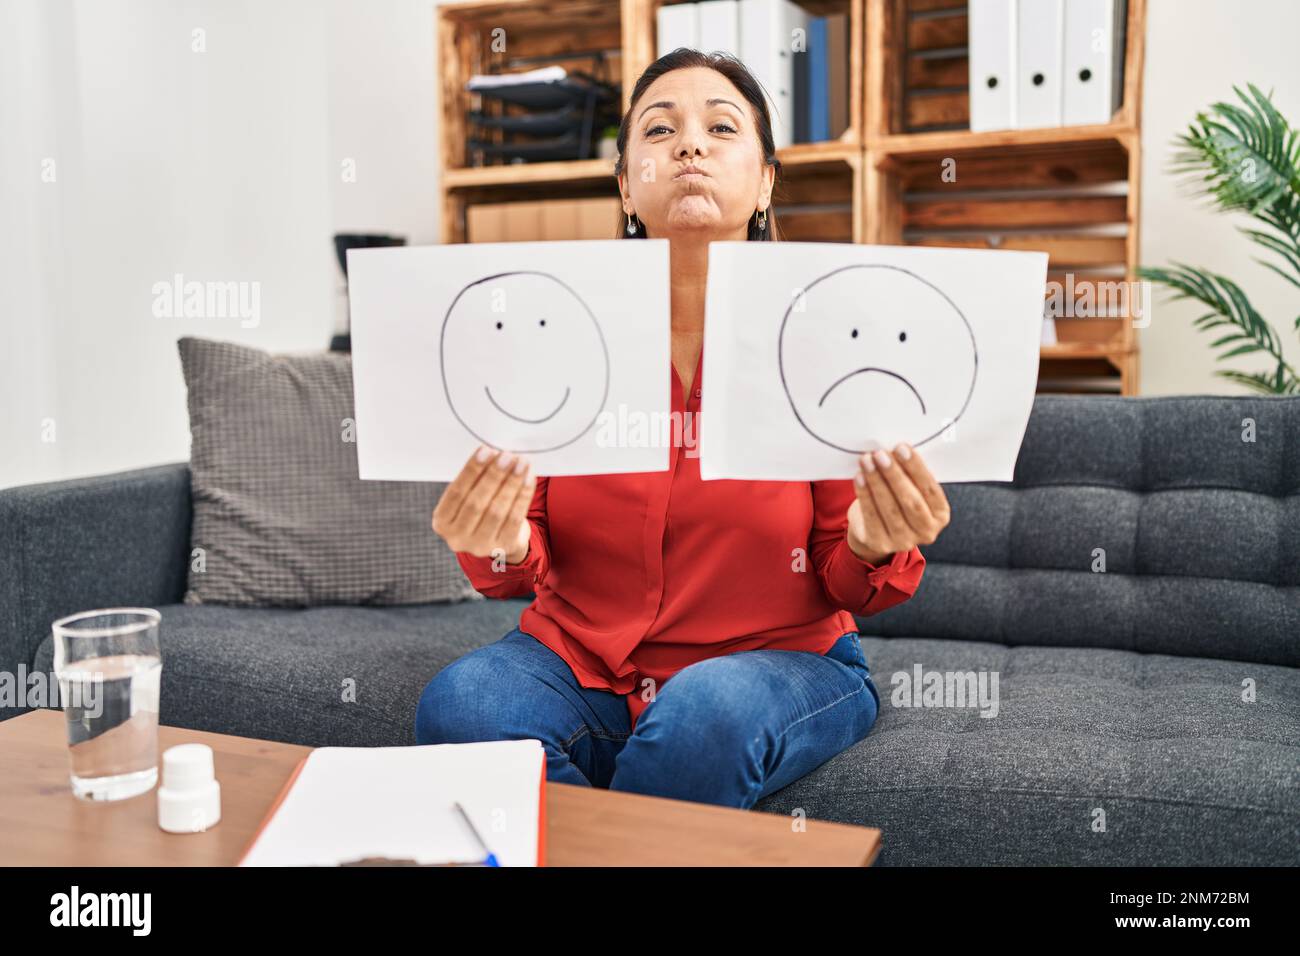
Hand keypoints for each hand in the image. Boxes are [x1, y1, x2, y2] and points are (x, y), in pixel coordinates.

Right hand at [432, 445, 534, 563]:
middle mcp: (457, 538)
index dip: (471, 471)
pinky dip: (523, 496)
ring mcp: (480, 546)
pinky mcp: (504, 547)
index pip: (456, 493)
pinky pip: (515, 519)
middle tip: (507, 456)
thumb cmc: (480, 508)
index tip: (485, 450)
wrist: (498, 537)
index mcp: (442, 522)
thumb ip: (476, 480)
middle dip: (494, 476)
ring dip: (511, 484)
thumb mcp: (468, 496)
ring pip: (497, 511)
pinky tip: (527, 479)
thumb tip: (495, 454)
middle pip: (476, 503)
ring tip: (521, 463)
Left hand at [846, 442, 950, 565]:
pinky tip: (859, 477)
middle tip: (880, 454)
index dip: (916, 468)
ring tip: (867, 461)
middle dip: (894, 475)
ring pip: (890, 508)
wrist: (875, 531)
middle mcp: (926, 531)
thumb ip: (909, 474)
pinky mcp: (879, 543)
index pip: (930, 489)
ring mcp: (903, 541)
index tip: (902, 448)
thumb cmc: (897, 501)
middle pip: (911, 501)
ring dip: (876, 481)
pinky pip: (871, 516)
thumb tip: (893, 451)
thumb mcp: (910, 489)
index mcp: (940, 515)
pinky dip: (864, 495)